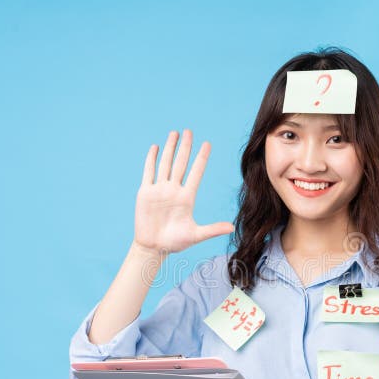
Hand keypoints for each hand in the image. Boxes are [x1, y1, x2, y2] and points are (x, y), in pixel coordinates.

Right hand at [133, 130, 233, 254]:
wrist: (154, 247)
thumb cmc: (175, 242)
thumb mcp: (196, 235)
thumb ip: (212, 229)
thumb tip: (232, 227)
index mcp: (187, 198)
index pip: (196, 173)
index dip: (201, 158)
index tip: (207, 144)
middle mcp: (174, 190)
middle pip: (181, 163)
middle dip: (186, 147)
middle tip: (189, 131)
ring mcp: (159, 190)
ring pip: (166, 164)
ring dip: (170, 148)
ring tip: (175, 133)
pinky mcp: (146, 193)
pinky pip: (149, 172)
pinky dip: (151, 160)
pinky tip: (155, 147)